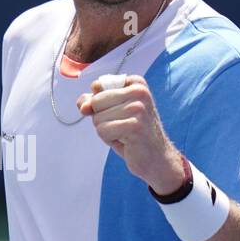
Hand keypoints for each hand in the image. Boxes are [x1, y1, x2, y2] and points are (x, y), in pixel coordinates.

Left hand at [76, 74, 187, 193]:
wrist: (156, 158)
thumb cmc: (132, 135)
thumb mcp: (111, 113)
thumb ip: (93, 102)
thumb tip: (83, 106)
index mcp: (135, 82)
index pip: (97, 87)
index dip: (101, 106)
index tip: (121, 113)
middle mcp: (139, 91)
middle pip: (96, 102)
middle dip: (102, 119)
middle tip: (123, 127)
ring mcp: (138, 107)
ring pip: (98, 118)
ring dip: (107, 131)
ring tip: (126, 135)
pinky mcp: (135, 125)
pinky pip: (103, 131)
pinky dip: (109, 139)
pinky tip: (127, 142)